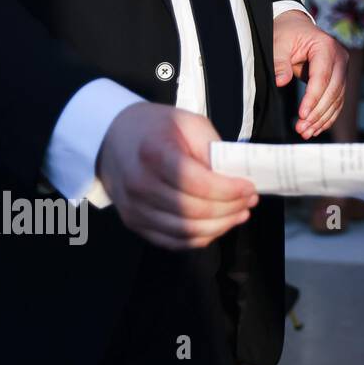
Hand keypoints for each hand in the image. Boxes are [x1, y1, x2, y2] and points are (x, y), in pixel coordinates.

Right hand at [95, 102, 257, 250]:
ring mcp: (134, 208)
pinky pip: (173, 241)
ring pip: (186, 231)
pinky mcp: (135, 223)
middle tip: (249, 200)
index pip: (198, 183)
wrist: (113, 137)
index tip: (250, 187)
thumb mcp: (190, 124)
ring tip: (239, 213)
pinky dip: (201, 237)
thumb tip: (235, 179)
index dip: (230, 190)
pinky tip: (218, 225)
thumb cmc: (157, 128)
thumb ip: (212, 150)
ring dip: (220, 226)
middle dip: (231, 208)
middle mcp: (140, 185)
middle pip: (194, 210)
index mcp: (154, 154)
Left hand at [272, 10, 348, 138]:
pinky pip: (337, 100)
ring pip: (337, 99)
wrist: (298, 27)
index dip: (313, 98)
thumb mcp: (279, 43)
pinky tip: (316, 128)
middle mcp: (340, 58)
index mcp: (326, 47)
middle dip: (318, 112)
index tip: (302, 114)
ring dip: (322, 118)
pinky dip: (328, 116)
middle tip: (301, 128)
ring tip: (306, 131)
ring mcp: (342, 69)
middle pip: (333, 90)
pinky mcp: (340, 79)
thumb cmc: (287, 34)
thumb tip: (281, 82)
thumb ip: (280, 62)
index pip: (322, 77)